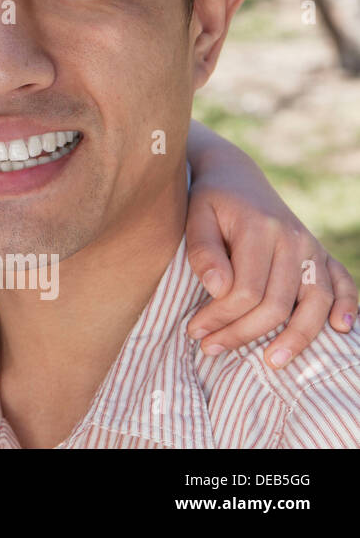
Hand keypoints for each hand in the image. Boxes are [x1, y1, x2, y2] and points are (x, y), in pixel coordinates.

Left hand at [185, 179, 356, 368]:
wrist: (234, 175)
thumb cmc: (208, 201)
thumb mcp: (194, 216)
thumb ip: (203, 251)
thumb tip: (218, 289)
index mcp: (259, 228)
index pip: (245, 291)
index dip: (220, 317)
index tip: (195, 331)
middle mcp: (293, 238)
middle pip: (277, 303)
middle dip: (243, 333)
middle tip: (210, 348)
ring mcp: (311, 246)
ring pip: (314, 302)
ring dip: (296, 337)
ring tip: (271, 362)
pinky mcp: (321, 252)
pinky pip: (342, 283)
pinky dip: (347, 306)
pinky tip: (340, 329)